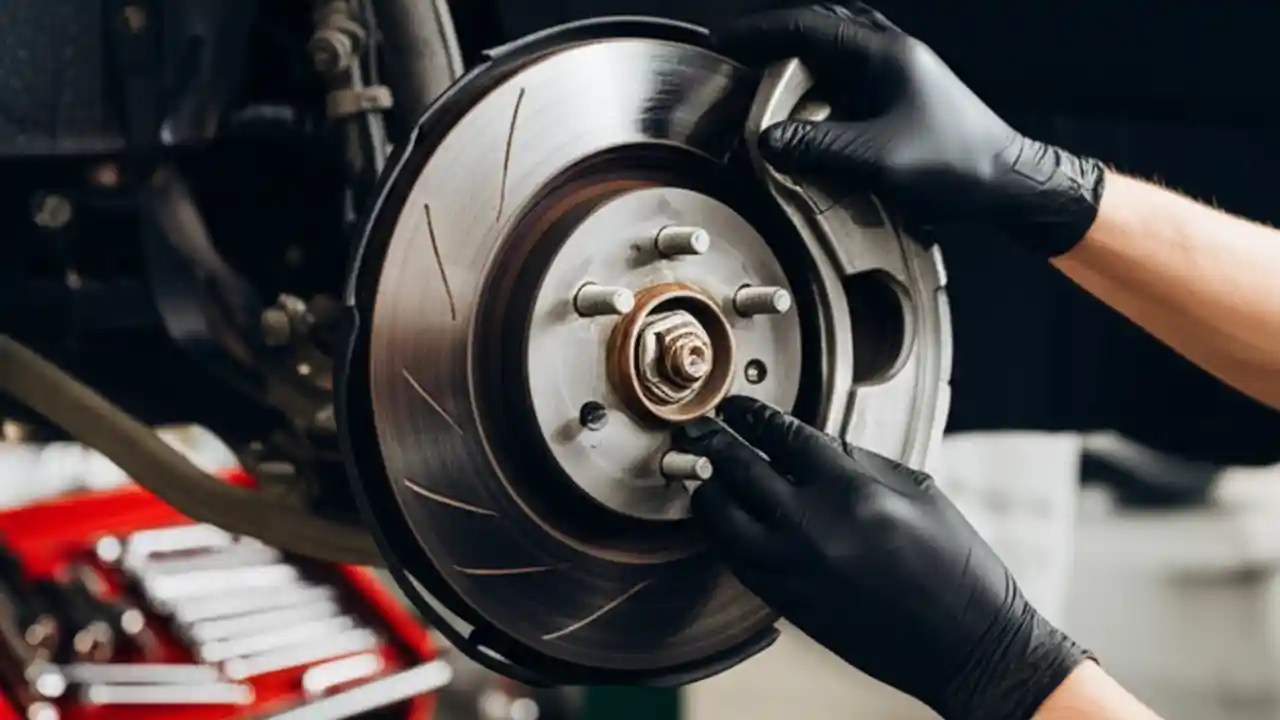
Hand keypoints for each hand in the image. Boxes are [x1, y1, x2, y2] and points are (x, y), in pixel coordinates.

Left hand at [674, 396, 1090, 719]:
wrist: (966, 643)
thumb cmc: (954, 565)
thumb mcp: (917, 492)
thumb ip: (858, 462)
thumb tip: (810, 442)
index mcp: (853, 492)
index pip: (784, 438)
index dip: (753, 416)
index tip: (737, 406)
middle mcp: (815, 528)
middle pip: (742, 472)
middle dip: (715, 443)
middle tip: (701, 429)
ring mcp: (795, 569)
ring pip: (725, 521)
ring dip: (709, 493)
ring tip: (704, 476)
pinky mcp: (789, 602)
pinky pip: (737, 560)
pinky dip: (724, 535)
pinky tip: (725, 521)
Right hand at [714, 2, 1105, 256]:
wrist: (1007, 182)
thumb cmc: (956, 164)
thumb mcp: (879, 158)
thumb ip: (820, 146)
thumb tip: (769, 139)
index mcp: (886, 54)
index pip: (810, 26)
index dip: (762, 31)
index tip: (727, 42)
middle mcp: (891, 54)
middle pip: (821, 29)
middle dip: (774, 41)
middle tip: (738, 57)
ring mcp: (898, 74)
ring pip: (835, 52)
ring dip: (797, 63)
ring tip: (763, 84)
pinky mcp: (901, 97)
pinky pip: (849, 80)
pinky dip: (818, 89)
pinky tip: (803, 113)